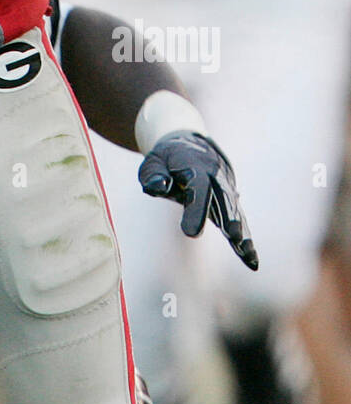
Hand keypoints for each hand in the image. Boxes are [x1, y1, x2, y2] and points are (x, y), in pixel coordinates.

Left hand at [138, 130, 258, 270]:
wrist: (189, 142)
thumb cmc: (166, 158)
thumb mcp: (153, 162)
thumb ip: (153, 175)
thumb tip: (158, 187)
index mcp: (194, 164)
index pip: (197, 186)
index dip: (196, 208)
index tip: (189, 232)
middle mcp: (215, 174)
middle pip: (224, 197)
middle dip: (229, 217)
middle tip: (235, 237)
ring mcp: (225, 186)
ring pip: (235, 209)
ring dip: (242, 231)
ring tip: (248, 254)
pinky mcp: (230, 198)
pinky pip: (238, 218)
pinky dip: (245, 238)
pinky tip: (251, 260)